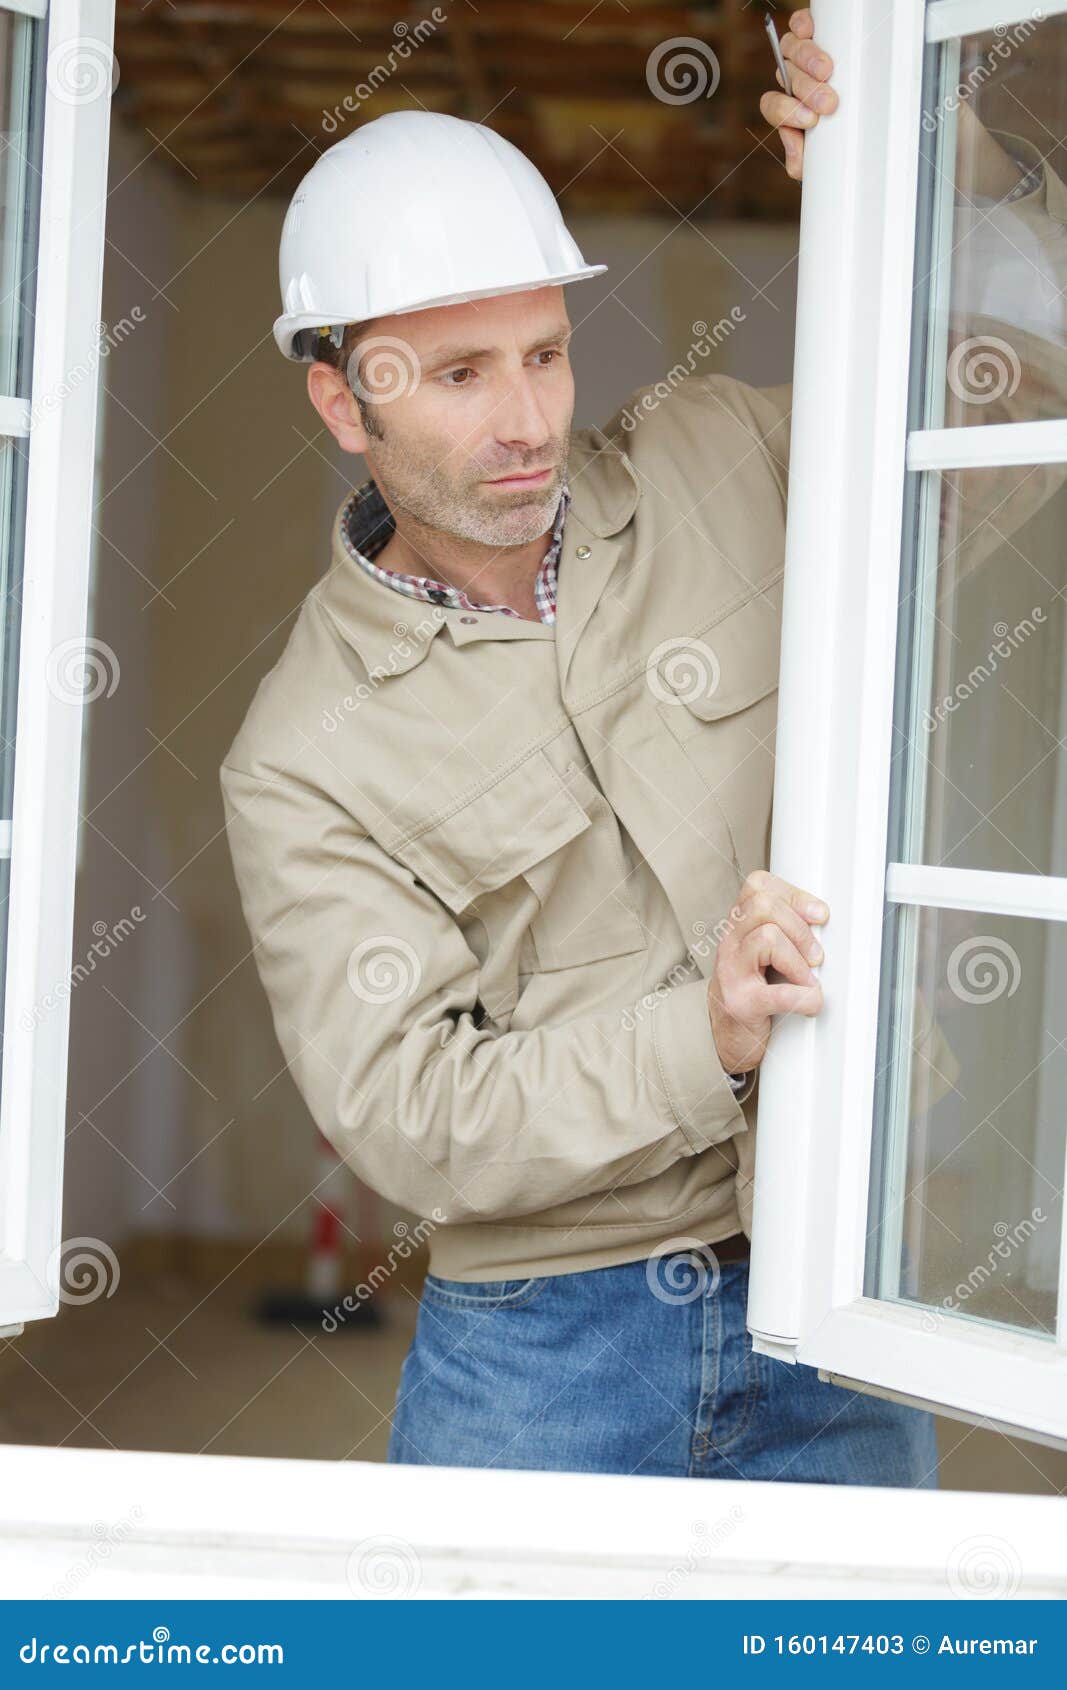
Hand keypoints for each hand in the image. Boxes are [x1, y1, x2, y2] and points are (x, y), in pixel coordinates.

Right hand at [707, 869, 828, 1073]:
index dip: (794, 895)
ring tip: (807, 980)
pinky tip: (810, 1003)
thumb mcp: (764, 954)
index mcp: (738, 928)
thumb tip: (822, 921)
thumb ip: (785, 932)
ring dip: (799, 962)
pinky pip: (780, 993)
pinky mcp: (741, 1004)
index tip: (818, 915)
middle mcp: (730, 945)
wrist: (726, 1037)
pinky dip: (805, 998)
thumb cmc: (753, 993)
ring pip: (768, 938)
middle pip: (763, 906)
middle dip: (800, 929)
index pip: (758, 886)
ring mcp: (731, 973)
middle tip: (814, 956)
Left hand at [759, 8, 838, 180]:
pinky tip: (812, 32)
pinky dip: (802, 26)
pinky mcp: (814, 31)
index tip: (810, 121)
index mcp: (790, 106)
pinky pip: (799, 24)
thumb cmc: (844, 137)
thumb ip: (801, 162)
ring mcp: (802, 54)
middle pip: (786, 78)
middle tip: (827, 102)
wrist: (865, 125)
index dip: (785, 112)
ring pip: (791, 50)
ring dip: (808, 60)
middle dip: (806, 91)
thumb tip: (791, 141)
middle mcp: (793, 80)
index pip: (773, 106)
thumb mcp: (823, 158)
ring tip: (827, 71)